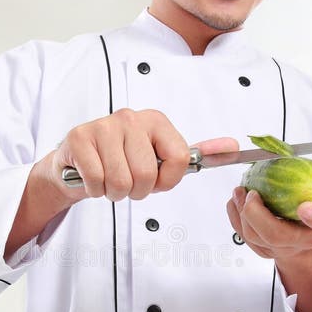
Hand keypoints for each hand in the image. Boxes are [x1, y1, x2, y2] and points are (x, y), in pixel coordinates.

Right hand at [48, 111, 238, 202]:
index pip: (180, 159)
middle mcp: (132, 118)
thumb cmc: (121, 160)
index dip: (167, 181)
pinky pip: (96, 181)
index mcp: (156, 121)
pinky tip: (93, 178)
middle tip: (127, 183)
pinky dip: (95, 190)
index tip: (156, 180)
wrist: (77, 161)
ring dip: (115, 193)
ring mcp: (104, 126)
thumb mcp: (158, 156)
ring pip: (121, 182)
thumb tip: (233, 147)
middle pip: (147, 175)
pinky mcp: (80, 138)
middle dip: (137, 191)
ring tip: (109, 180)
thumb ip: (193, 154)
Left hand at [226, 164, 311, 262]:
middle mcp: (303, 241)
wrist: (305, 233)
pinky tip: (235, 201)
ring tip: (240, 191)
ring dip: (241, 212)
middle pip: (276, 236)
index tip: (305, 207)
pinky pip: (243, 236)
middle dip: (257, 214)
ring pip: (254, 237)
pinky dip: (235, 216)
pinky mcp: (263, 250)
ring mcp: (281, 248)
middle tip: (253, 194)